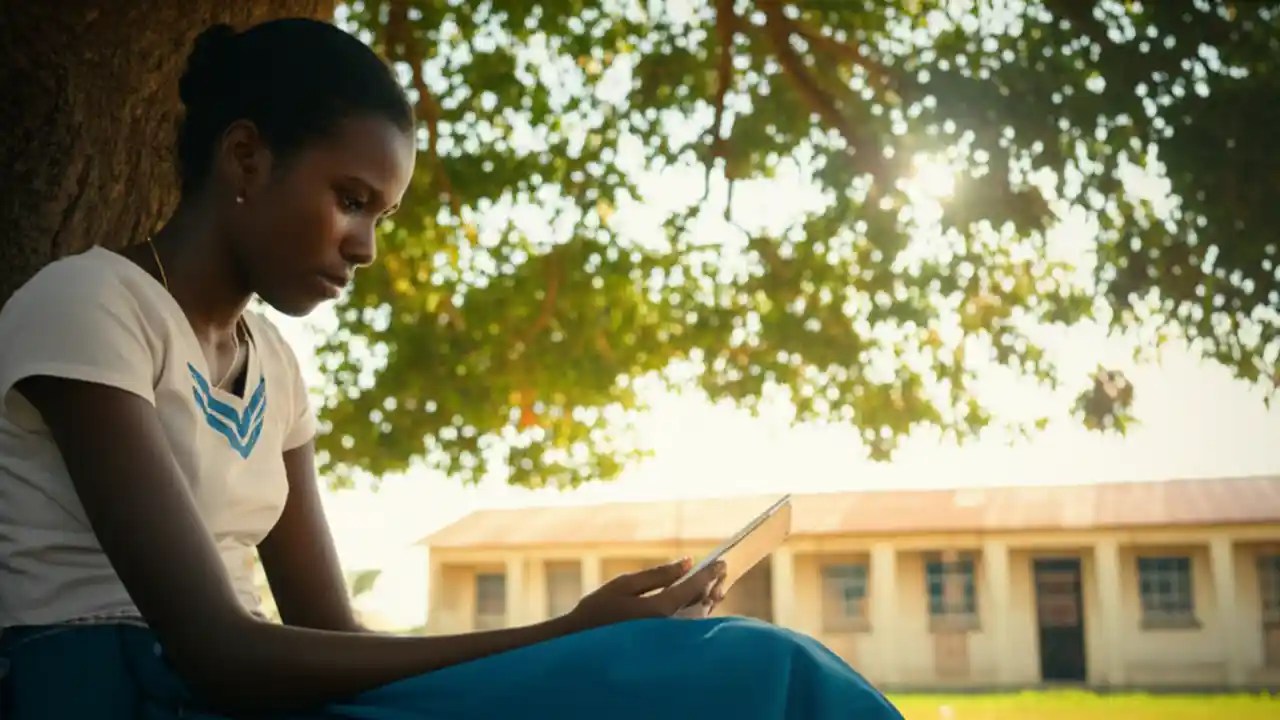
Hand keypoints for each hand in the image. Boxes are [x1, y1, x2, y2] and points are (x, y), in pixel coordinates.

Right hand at [562, 558, 726, 631]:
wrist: (581, 647)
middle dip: (713, 586)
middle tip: (724, 571)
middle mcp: (669, 628)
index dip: (710, 573)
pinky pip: (689, 628)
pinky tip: (701, 605)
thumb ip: (658, 574)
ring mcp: (668, 640)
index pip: (693, 587)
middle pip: (701, 604)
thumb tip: (687, 563)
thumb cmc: (598, 612)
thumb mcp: (624, 585)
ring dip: (709, 601)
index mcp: (659, 609)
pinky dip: (699, 614)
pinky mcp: (664, 647)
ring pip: (698, 619)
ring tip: (717, 587)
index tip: (723, 562)